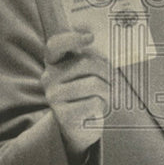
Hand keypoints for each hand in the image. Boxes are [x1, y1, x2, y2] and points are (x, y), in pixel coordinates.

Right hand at [42, 30, 112, 164]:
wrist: (79, 126)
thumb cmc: (86, 93)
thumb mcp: (86, 72)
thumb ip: (91, 55)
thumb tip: (106, 43)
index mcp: (54, 62)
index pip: (55, 45)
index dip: (71, 38)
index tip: (90, 37)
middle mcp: (49, 78)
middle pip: (85, 62)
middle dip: (107, 70)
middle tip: (114, 79)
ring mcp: (54, 97)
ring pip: (94, 83)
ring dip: (108, 89)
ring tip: (107, 94)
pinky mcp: (63, 115)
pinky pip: (95, 102)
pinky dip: (103, 104)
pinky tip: (98, 108)